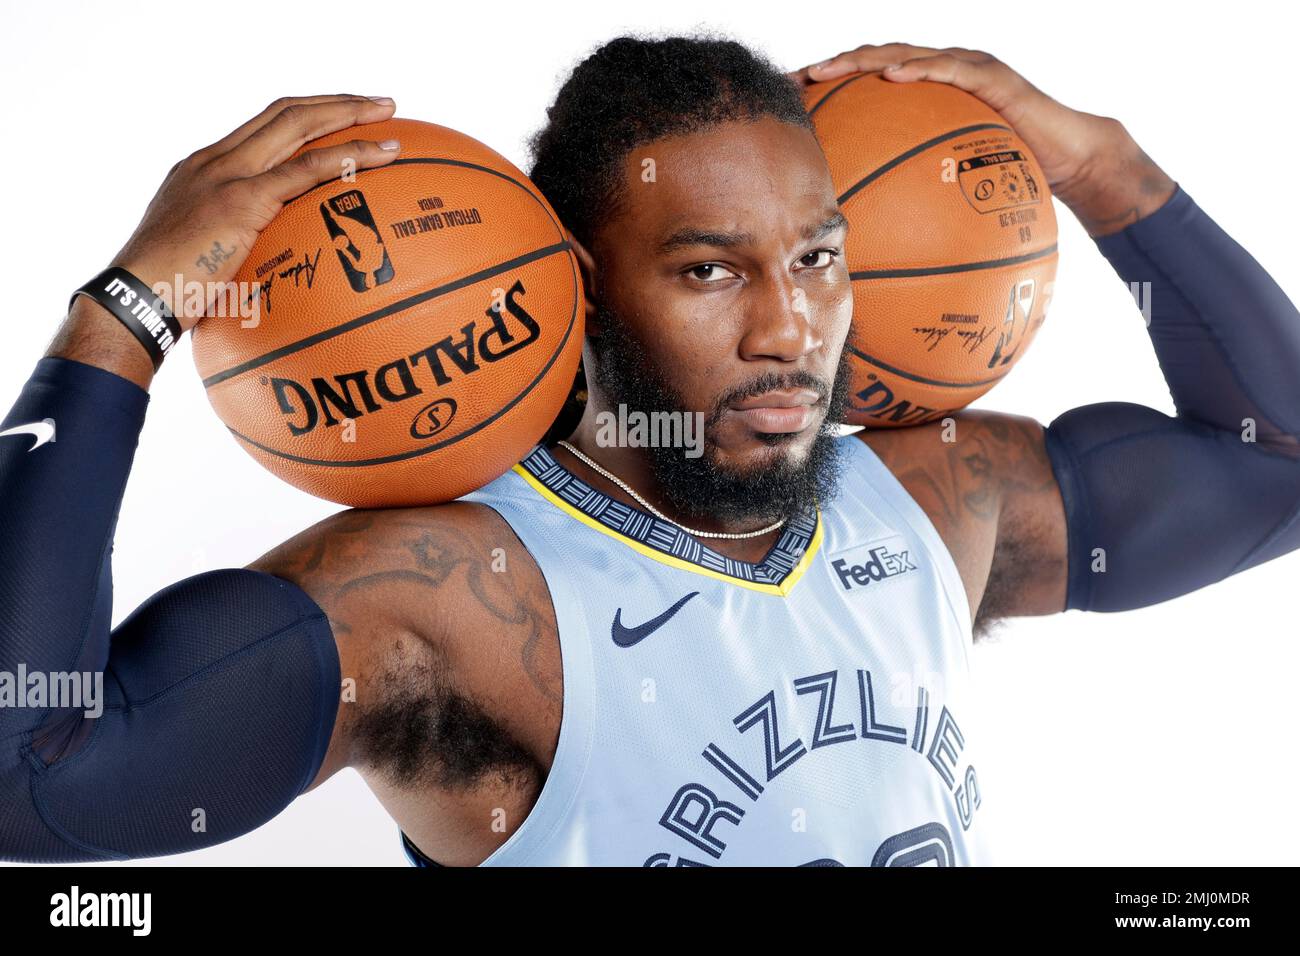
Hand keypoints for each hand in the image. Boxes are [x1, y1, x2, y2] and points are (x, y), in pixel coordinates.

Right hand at [112, 94, 401, 329]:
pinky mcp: (241, 200)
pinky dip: (348, 158)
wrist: (134, 300)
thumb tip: (271, 280)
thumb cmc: (168, 298)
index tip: (341, 115)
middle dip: (336, 103)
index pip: (263, 126)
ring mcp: (227, 176)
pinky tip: (382, 157)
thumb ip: (237, 253)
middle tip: (380, 104)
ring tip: (389, 114)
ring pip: (298, 125)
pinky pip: (306, 169)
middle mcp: (216, 161)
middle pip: (285, 112)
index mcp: (205, 169)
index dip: (306, 115)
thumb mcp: (204, 261)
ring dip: (349, 115)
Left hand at [790, 43, 1125, 200]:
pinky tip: (892, 76)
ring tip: (823, 71)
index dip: (823, 92)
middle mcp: (936, 75)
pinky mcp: (991, 76)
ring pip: (902, 55)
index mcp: (921, 100)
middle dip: (826, 69)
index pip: (862, 88)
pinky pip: (951, 69)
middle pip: (869, 63)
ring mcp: (963, 69)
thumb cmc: (1008, 180)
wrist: (1069, 162)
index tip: (784, 105)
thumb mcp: (948, 193)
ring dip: (859, 61)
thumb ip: (910, 204)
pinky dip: (921, 69)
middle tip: (787, 82)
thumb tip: (865, 247)